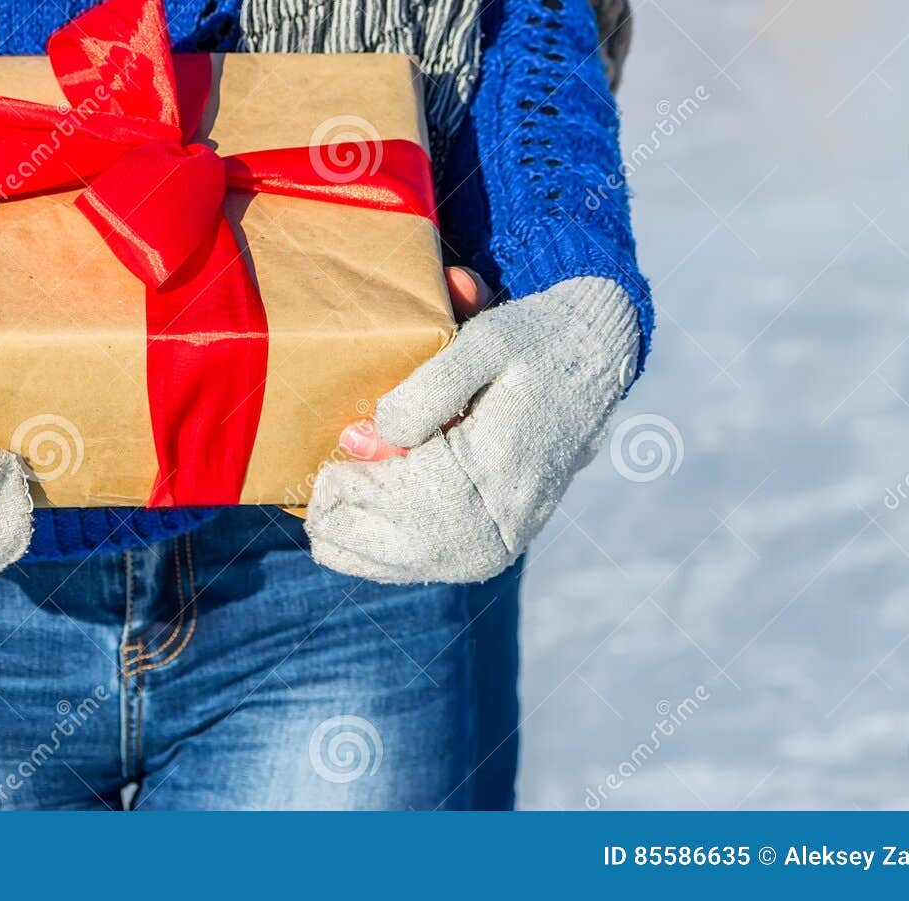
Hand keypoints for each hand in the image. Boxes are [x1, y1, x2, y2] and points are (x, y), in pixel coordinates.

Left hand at [306, 276, 639, 584]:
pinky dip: (383, 555)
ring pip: (412, 564)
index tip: (329, 466)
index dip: (356, 489)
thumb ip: (424, 389)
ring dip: (357, 546)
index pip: (407, 498)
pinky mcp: (501, 544)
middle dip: (346, 523)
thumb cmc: (531, 343)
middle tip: (314, 496)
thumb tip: (368, 438)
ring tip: (323, 518)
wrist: (594, 363)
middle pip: (402, 543)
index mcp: (498, 464)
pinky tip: (352, 536)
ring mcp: (505, 538)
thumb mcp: (482, 342)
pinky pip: (431, 566)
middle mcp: (504, 516)